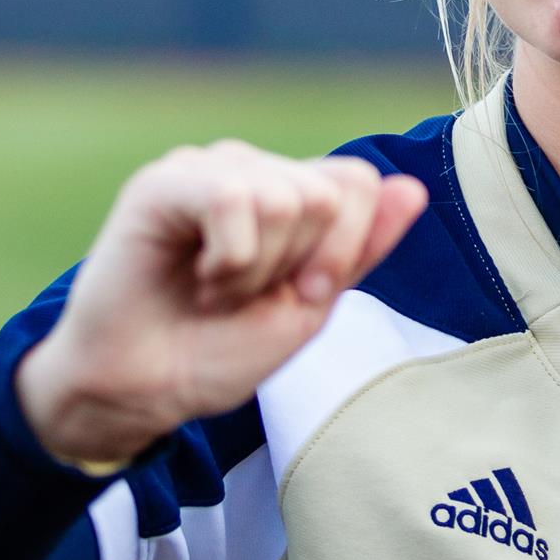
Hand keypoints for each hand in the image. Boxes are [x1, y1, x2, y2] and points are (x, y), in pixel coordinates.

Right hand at [17, 141, 427, 464]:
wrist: (147, 390)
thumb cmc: (222, 348)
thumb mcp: (312, 305)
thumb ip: (361, 246)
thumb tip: (412, 186)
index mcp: (291, 191)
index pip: (357, 181)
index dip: (344, 248)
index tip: (303, 294)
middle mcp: (251, 168)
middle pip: (326, 193)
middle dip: (298, 264)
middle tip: (245, 295)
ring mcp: (206, 169)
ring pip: (283, 197)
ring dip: (256, 270)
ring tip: (216, 290)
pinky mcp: (163, 182)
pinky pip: (231, 197)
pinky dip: (227, 259)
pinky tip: (196, 277)